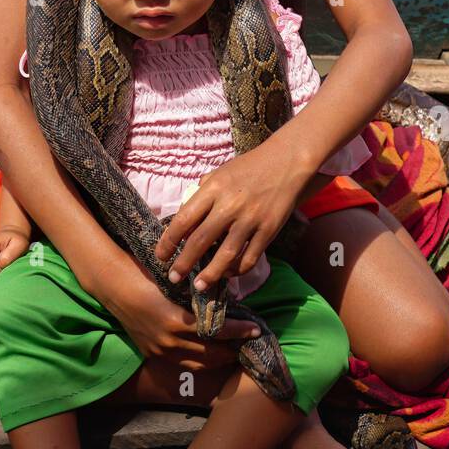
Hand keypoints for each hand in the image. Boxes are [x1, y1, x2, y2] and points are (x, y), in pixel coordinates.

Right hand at [103, 256, 260, 370]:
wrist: (114, 285)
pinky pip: (183, 363)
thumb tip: (225, 299)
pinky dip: (201, 361)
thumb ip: (198, 296)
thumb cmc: (145, 275)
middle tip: (249, 341)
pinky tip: (211, 354)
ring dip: (219, 359)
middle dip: (233, 349)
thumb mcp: (176, 283)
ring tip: (235, 350)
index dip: (238, 331)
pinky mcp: (154, 353)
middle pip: (211, 354)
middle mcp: (170, 342)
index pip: (217, 332)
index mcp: (177, 322)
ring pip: (199, 364)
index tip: (256, 328)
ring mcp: (161, 350)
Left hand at [154, 144, 301, 291]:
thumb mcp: (220, 173)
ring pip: (226, 255)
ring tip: (199, 286)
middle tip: (173, 278)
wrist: (287, 162)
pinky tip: (227, 274)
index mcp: (214, 188)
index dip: (168, 241)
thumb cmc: (249, 167)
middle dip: (184, 263)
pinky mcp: (269, 230)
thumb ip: (202, 194)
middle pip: (201, 240)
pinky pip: (250, 257)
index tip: (161, 256)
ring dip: (210, 274)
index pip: (184, 219)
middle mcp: (230, 205)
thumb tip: (186, 220)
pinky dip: (237, 270)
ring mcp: (251, 219)